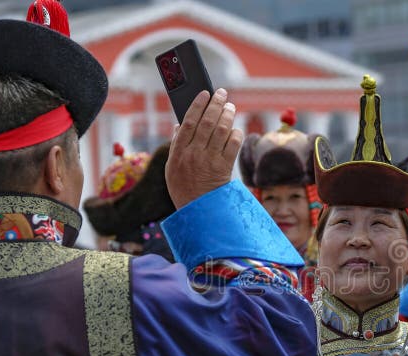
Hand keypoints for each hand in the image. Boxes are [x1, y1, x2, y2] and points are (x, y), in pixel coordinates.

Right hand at [165, 88, 243, 207]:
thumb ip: (176, 145)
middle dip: (216, 104)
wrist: (197, 210)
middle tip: (222, 94)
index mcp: (178, 152)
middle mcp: (194, 154)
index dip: (198, 105)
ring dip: (228, 115)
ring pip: (221, 131)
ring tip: (230, 107)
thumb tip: (180, 125)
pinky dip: (235, 134)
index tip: (205, 93)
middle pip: (207, 122)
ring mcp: (209, 161)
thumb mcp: (172, 167)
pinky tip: (235, 129)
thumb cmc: (183, 187)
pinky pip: (233, 146)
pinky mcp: (224, 168)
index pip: (188, 121)